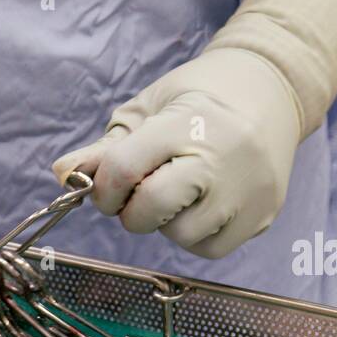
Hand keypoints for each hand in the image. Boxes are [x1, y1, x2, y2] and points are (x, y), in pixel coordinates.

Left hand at [52, 48, 299, 259]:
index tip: (108, 186)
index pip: (124, 169)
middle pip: (150, 210)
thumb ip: (105, 149)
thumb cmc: (198, 99)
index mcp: (186, 123)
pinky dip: (195, 235)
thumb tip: (63, 175)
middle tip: (139, 195)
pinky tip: (201, 207)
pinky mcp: (263, 214)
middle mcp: (221, 158)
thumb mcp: (149, 110)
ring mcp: (246, 190)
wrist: (272, 89)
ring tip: (179, 193)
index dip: (104, 187)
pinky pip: (211, 248)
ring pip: (180, 235)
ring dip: (166, 223)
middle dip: (131, 212)